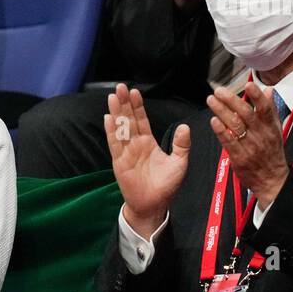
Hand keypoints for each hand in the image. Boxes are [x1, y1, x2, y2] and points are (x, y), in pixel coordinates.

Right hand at [105, 83, 189, 237]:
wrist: (154, 205)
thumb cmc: (166, 186)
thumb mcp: (179, 163)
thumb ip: (181, 145)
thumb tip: (184, 126)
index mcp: (148, 142)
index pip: (141, 120)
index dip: (138, 106)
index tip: (135, 91)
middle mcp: (135, 144)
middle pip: (128, 119)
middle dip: (124, 103)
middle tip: (120, 86)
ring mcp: (126, 152)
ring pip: (120, 128)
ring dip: (116, 112)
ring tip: (112, 97)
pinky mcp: (119, 162)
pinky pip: (115, 144)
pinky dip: (111, 131)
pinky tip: (108, 118)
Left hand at [207, 81, 288, 208]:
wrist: (272, 180)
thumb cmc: (272, 153)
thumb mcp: (276, 130)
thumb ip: (270, 109)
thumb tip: (268, 89)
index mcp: (270, 127)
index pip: (265, 108)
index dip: (257, 96)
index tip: (249, 85)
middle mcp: (261, 135)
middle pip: (246, 114)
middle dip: (231, 100)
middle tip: (219, 91)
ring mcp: (250, 146)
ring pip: (235, 125)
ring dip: (222, 111)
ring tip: (211, 100)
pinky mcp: (240, 157)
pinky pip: (229, 142)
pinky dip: (221, 130)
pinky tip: (213, 120)